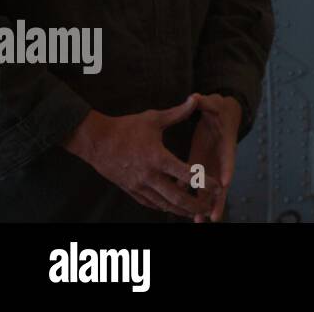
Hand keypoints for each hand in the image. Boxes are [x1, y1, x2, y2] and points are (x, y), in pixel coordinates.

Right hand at [62, 94, 215, 218]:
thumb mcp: (153, 118)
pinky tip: (172, 209)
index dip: (204, 181)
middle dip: (194, 205)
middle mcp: (149, 176)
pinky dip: (163, 207)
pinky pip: (149, 203)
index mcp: (158, 158)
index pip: (186, 174)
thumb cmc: (126, 128)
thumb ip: (177, 113)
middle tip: (208, 208)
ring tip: (195, 213)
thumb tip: (196, 99)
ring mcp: (138, 186)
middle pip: (176, 197)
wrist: (95, 141)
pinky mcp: (130, 190)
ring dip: (180, 210)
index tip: (218, 185)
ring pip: (163, 204)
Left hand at [187, 93, 241, 221]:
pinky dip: (193, 198)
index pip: (228, 157)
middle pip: (222, 182)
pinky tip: (186, 212)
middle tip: (213, 216)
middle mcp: (220, 158)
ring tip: (199, 221)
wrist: (221, 115)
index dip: (227, 169)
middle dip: (218, 200)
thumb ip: (205, 102)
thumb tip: (197, 96)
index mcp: (225, 143)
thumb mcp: (213, 103)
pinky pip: (198, 185)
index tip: (225, 183)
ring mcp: (212, 164)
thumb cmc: (218, 109)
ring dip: (205, 204)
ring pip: (210, 189)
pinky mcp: (202, 166)